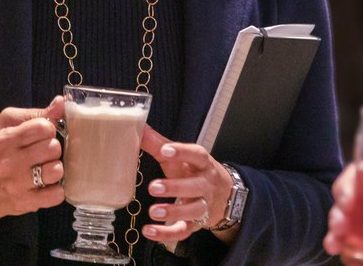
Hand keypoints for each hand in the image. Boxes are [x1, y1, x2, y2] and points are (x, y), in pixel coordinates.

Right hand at [0, 96, 65, 223]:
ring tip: (45, 169)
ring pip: (56, 171)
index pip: (43, 127)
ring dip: (55, 169)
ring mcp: (17, 185)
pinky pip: (56, 195)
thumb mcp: (7, 126)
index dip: (48, 129)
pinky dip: (56, 190)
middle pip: (53, 148)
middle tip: (43, 153)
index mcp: (6, 139)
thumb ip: (36, 114)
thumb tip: (61, 102)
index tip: (43, 135)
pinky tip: (47, 186)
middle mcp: (10, 162)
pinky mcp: (25, 204)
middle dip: (52, 149)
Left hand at [140, 126, 236, 244]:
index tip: (166, 150)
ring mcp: (202, 206)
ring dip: (173, 212)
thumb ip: (159, 144)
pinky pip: (183, 231)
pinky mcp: (196, 225)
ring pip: (193, 211)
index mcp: (203, 164)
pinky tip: (150, 231)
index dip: (182, 152)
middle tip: (153, 186)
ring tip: (154, 212)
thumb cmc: (195, 171)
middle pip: (195, 186)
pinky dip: (167, 234)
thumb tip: (139, 128)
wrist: (223, 194)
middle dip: (175, 187)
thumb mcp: (181, 157)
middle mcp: (205, 185)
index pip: (197, 155)